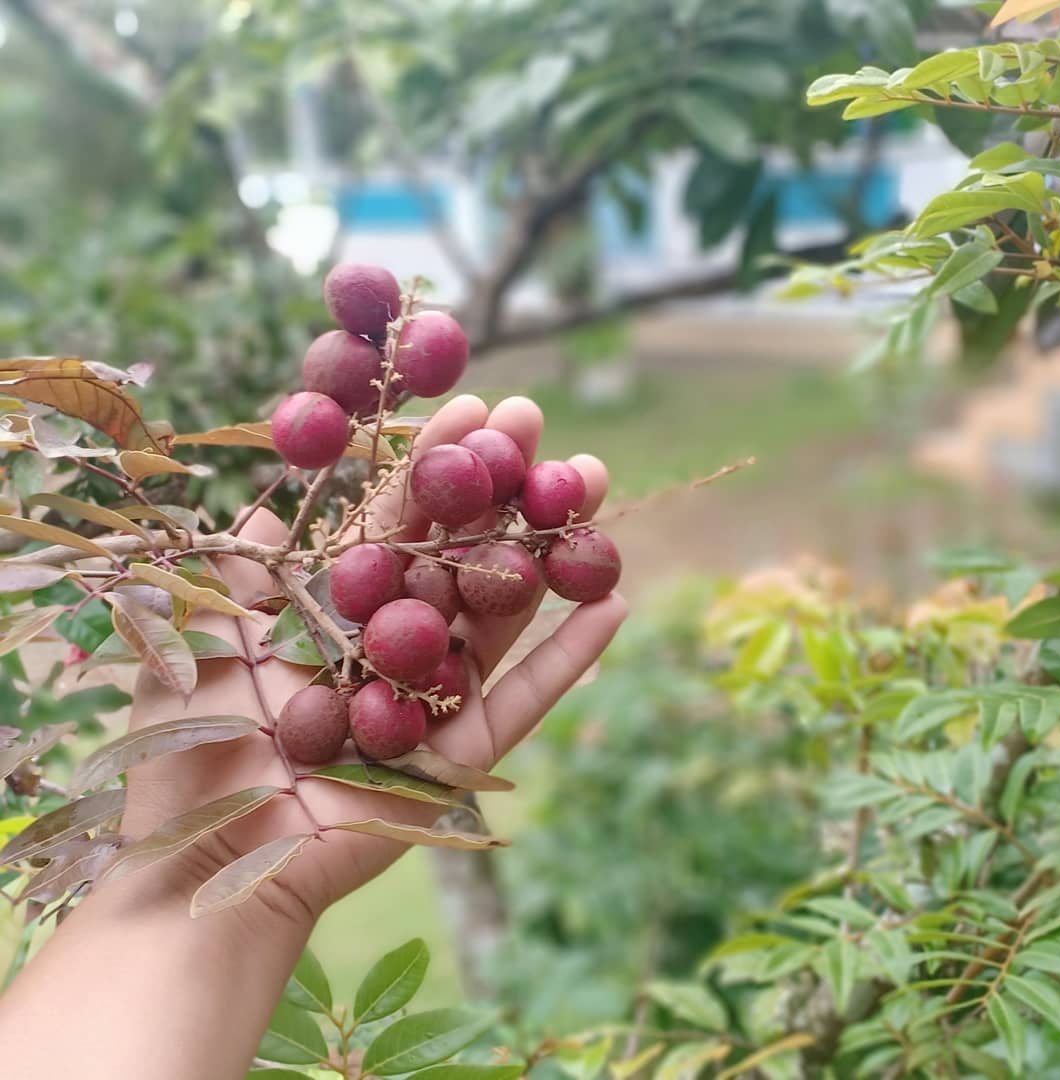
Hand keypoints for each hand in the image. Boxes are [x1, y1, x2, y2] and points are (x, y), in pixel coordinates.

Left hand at [122, 393, 627, 925]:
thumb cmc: (186, 748)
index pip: (394, 523)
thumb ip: (239, 567)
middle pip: (457, 554)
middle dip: (499, 488)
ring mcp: (433, 698)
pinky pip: (525, 701)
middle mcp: (392, 644)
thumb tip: (267, 499)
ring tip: (593, 485)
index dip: (429, 466)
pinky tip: (615, 604)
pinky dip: (571, 659)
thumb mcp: (200, 634)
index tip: (470, 405)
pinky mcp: (462, 756)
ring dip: (546, 550)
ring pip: (500, 614)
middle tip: (541, 424)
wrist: (206, 859)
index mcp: (335, 610)